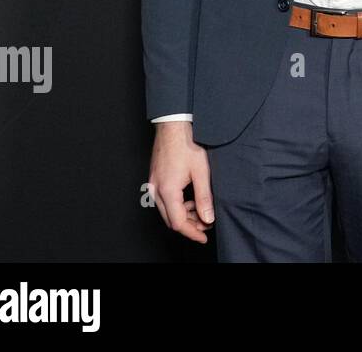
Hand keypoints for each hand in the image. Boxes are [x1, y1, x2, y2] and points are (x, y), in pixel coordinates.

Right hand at [149, 122, 213, 242]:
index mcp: (167, 191)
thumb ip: (204, 198)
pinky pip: (164, 200)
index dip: (192, 232)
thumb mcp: (201, 172)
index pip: (178, 223)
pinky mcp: (155, 180)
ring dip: (183, 215)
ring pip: (166, 211)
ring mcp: (153, 185)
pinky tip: (190, 200)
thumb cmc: (187, 145)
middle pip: (170, 220)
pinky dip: (177, 205)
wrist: (174, 126)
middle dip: (189, 225)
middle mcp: (156, 191)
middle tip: (206, 224)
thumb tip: (207, 218)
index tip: (204, 236)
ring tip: (201, 211)